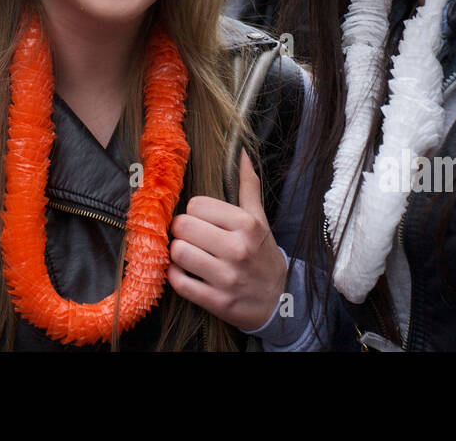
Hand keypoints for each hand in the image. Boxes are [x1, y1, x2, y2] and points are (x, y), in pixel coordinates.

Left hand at [167, 151, 287, 330]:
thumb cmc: (262, 253)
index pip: (197, 205)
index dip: (194, 211)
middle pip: (183, 226)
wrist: (279, 299)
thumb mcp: (260, 219)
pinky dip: (176, 275)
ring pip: (178, 252)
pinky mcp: (217, 302)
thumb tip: (241, 152)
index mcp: (247, 225)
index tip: (201, 220)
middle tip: (190, 236)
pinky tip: (186, 272)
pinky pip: (179, 282)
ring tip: (188, 253)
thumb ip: (248, 186)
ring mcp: (227, 278)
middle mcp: (238, 250)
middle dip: (182, 230)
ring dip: (177, 252)